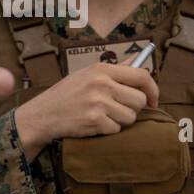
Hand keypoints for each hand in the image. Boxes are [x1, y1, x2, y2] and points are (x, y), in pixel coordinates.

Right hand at [14, 63, 157, 156]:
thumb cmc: (64, 96)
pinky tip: (92, 124)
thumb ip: (113, 71)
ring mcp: (97, 102)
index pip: (141, 76)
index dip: (152, 89)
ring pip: (130, 117)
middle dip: (132, 109)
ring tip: (101, 117)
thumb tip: (139, 62)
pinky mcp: (93, 120)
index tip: (153, 100)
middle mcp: (101, 84)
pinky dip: (107, 130)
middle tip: (118, 111)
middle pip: (139, 100)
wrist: (40, 115)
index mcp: (101, 69)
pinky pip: (116, 129)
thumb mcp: (85, 76)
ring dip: (119, 121)